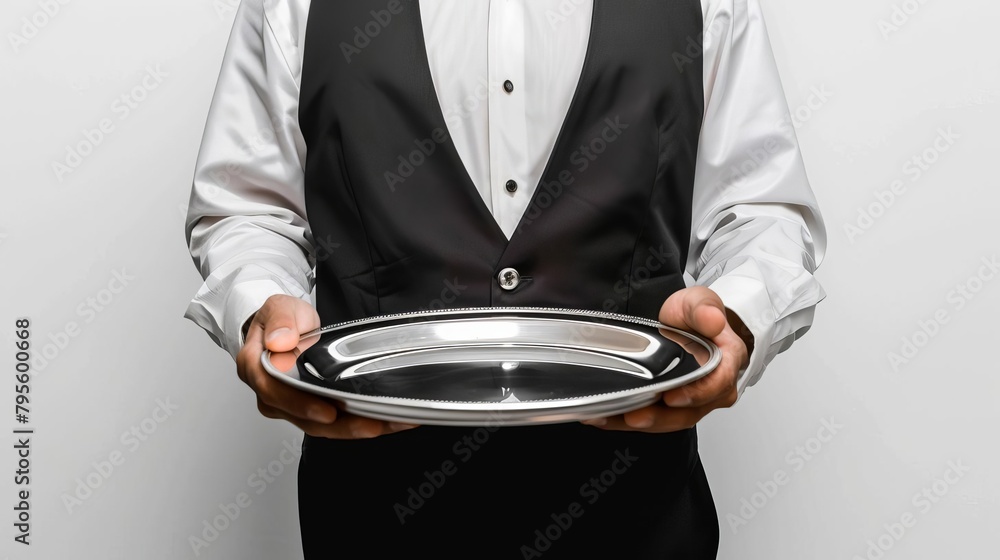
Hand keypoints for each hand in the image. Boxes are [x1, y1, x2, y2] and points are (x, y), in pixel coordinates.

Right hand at [236, 294, 417, 437]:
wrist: (284, 327)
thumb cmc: (281, 320)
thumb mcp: (279, 308)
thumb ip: (280, 321)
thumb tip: (281, 342)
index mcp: (256, 368)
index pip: (276, 393)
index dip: (303, 405)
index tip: (328, 412)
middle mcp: (270, 393)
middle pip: (305, 418)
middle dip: (342, 426)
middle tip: (373, 424)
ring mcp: (289, 405)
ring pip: (322, 426)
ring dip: (355, 428)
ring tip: (387, 423)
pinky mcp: (309, 408)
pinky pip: (332, 422)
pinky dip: (357, 422)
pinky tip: (382, 420)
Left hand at [581, 286, 751, 431]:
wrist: (687, 324)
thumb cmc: (696, 317)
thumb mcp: (699, 301)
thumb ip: (704, 309)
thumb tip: (714, 320)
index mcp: (726, 364)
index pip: (716, 385)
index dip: (695, 394)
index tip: (672, 397)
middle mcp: (713, 389)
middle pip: (690, 411)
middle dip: (660, 418)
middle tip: (633, 416)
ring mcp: (693, 401)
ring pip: (670, 420)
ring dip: (640, 423)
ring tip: (611, 418)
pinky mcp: (672, 407)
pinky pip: (654, 418)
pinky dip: (628, 421)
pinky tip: (607, 417)